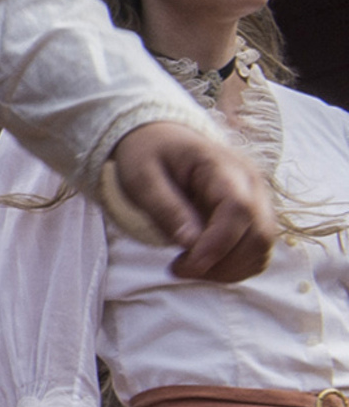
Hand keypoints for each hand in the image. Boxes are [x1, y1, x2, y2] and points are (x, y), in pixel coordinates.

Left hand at [110, 119, 278, 281]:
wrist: (162, 137)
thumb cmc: (148, 155)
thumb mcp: (141, 177)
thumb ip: (166, 208)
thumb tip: (191, 243)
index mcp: (222, 165)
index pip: (238, 210)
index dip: (217, 245)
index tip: (186, 266)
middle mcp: (251, 182)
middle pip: (259, 234)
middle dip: (222, 264)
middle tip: (179, 269)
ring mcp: (258, 198)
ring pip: (264, 246)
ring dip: (230, 269)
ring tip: (189, 267)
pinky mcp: (255, 214)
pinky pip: (258, 249)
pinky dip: (236, 266)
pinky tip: (204, 264)